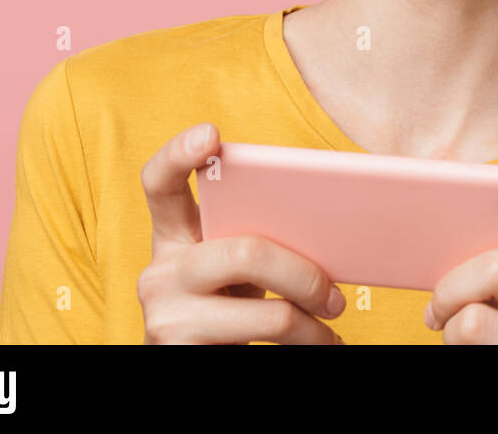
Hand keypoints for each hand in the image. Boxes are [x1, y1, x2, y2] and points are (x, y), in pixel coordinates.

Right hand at [137, 122, 345, 343]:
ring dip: (315, 323)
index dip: (178, 154)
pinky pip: (265, 338)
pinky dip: (307, 343)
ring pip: (268, 308)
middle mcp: (160, 272)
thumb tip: (333, 225)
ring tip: (333, 326)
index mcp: (175, 236)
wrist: (203, 364)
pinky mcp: (180, 352)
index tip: (211, 133)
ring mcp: (164, 315)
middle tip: (337, 296)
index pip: (160, 183)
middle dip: (307, 275)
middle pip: (246, 252)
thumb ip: (259, 239)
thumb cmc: (232, 312)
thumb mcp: (239, 273)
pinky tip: (321, 344)